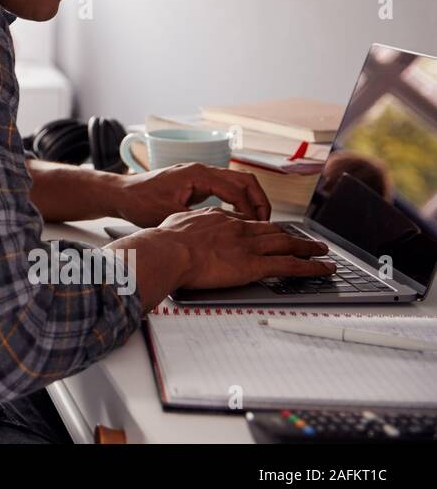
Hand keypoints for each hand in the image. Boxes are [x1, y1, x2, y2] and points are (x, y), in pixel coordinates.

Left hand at [115, 162, 270, 226]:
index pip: (236, 188)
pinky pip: (225, 188)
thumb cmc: (139, 202)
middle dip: (259, 200)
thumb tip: (225, 229)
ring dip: (250, 199)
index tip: (259, 226)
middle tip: (266, 222)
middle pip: (243, 179)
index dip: (251, 208)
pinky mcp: (195, 183)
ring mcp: (198, 175)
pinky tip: (238, 219)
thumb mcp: (170, 215)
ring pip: (236, 182)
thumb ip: (199, 220)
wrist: (121, 194)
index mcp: (197, 174)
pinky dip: (237, 200)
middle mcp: (201, 170)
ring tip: (257, 222)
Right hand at [155, 208, 333, 289]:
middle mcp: (239, 229)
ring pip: (287, 245)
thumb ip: (190, 224)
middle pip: (273, 230)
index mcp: (220, 219)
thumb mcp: (177, 222)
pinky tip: (323, 269)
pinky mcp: (255, 265)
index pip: (248, 222)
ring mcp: (249, 246)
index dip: (262, 227)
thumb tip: (188, 228)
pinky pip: (289, 266)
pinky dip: (310, 267)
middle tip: (306, 240)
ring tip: (322, 252)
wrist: (168, 250)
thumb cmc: (164, 241)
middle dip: (292, 236)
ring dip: (308, 248)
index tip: (269, 231)